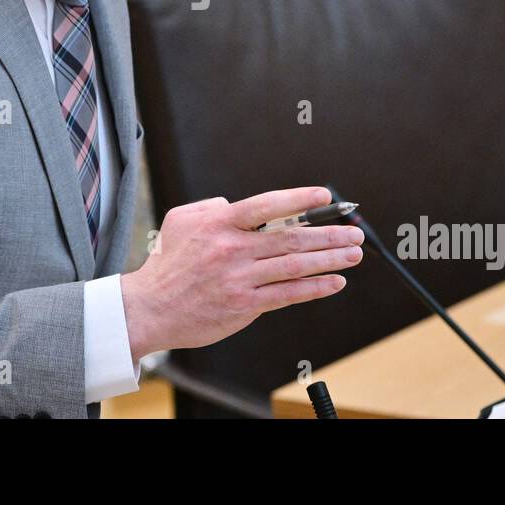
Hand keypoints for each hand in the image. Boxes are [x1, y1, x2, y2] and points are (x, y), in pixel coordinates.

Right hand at [120, 186, 362, 362]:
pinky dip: (314, 287)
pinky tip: (334, 282)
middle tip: (354, 232)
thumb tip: (237, 205)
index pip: (267, 205)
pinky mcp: (245, 305)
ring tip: (353, 254)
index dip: (298, 199)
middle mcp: (233, 249)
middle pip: (291, 238)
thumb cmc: (166, 264)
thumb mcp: (180, 220)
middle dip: (328, 234)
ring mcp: (240, 279)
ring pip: (295, 266)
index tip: (324, 195)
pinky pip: (288, 294)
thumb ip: (212, 207)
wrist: (150, 308)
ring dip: (330, 259)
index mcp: (219, 224)